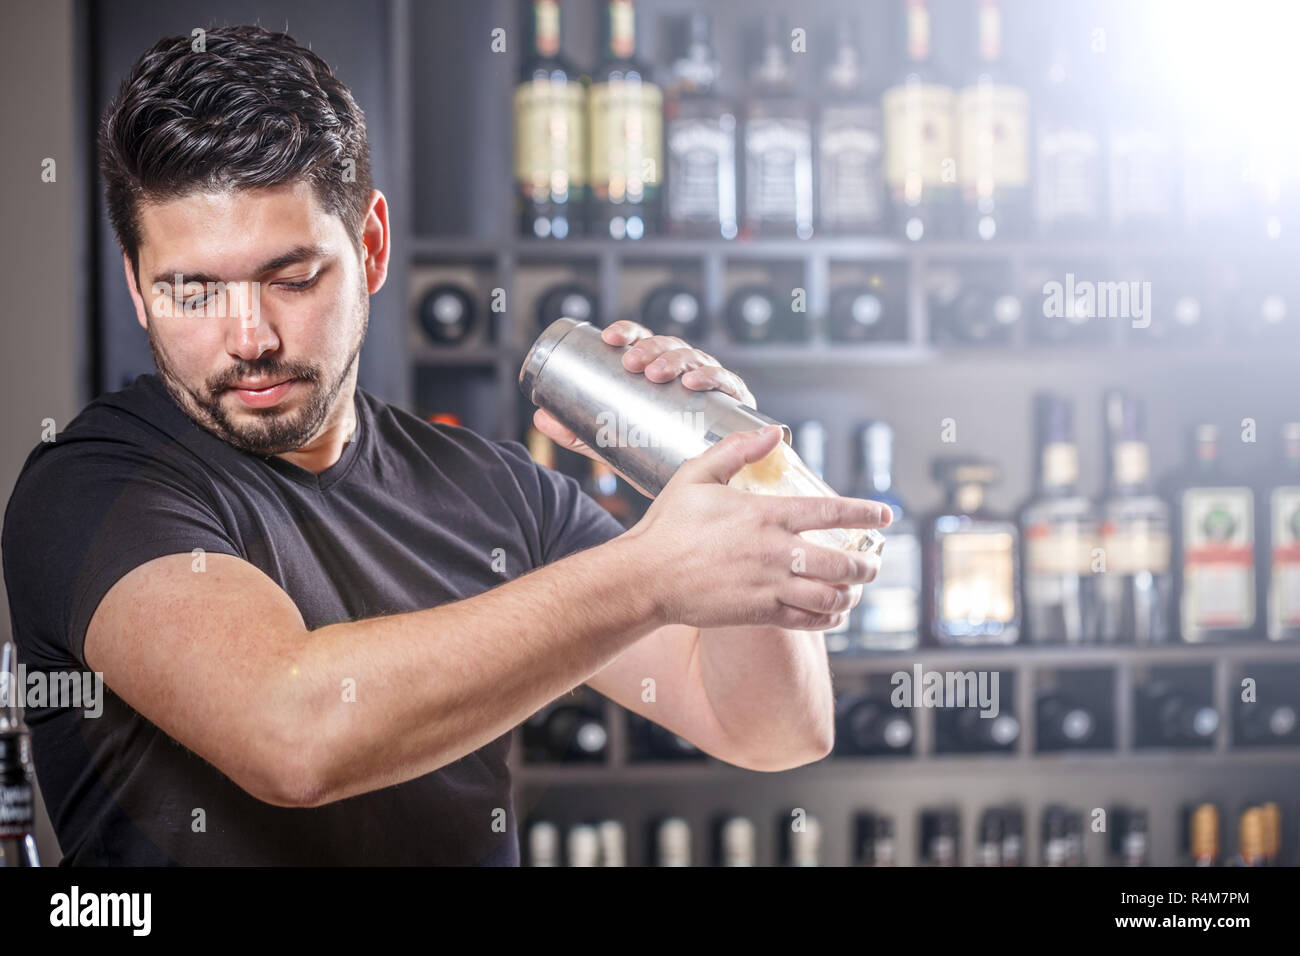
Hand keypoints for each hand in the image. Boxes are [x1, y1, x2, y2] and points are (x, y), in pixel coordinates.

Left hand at [532, 320, 755, 491]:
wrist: (701, 487)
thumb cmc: (660, 454)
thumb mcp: (616, 443)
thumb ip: (580, 433)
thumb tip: (539, 418)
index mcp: (659, 371)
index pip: (644, 341)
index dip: (629, 332)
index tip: (610, 339)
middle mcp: (686, 372)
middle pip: (670, 346)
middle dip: (650, 348)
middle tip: (631, 363)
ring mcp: (713, 386)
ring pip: (697, 359)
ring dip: (676, 360)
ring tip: (658, 374)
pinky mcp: (735, 405)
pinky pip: (729, 385)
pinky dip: (715, 378)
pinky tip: (699, 383)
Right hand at [624, 425, 891, 630]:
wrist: (646, 578)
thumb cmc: (668, 525)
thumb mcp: (696, 475)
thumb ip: (736, 451)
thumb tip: (773, 432)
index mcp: (765, 514)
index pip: (831, 512)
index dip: (864, 513)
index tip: (886, 515)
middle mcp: (775, 552)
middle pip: (842, 562)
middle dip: (867, 565)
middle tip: (873, 563)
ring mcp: (770, 586)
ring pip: (831, 596)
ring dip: (851, 594)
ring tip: (856, 589)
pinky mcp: (760, 613)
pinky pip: (808, 620)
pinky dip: (829, 618)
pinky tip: (833, 613)